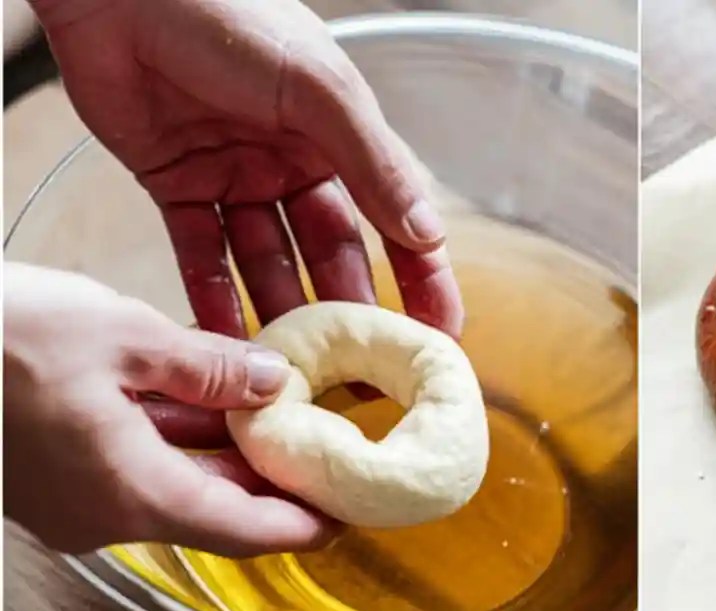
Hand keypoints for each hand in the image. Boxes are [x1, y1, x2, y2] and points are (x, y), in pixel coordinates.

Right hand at [3, 263, 337, 556]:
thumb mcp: (123, 335)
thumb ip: (209, 365)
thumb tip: (274, 382)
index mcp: (132, 492)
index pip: (244, 530)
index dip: (303, 524)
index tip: (350, 512)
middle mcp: (104, 513)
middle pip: (214, 511)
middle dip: (271, 484)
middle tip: (327, 457)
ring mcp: (72, 499)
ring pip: (173, 484)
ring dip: (225, 456)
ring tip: (286, 422)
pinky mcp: (50, 474)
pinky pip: (134, 466)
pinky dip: (176, 439)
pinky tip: (210, 399)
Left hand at [31, 0, 460, 337]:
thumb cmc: (230, 15)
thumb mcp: (319, 89)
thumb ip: (373, 162)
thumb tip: (428, 232)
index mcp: (339, 135)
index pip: (392, 217)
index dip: (419, 275)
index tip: (439, 332)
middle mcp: (293, 161)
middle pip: (330, 251)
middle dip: (347, 308)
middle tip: (362, 369)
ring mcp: (235, 175)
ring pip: (267, 260)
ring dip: (281, 309)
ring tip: (294, 365)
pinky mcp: (176, 185)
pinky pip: (201, 253)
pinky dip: (212, 295)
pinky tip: (226, 339)